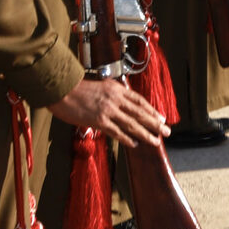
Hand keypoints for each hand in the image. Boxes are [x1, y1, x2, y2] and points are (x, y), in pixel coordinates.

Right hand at [48, 77, 166, 147]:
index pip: (140, 101)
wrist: (62, 89)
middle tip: (167, 131)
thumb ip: (114, 93)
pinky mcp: (98, 120)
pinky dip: (126, 138)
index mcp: (118, 90)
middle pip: (140, 113)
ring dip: (145, 133)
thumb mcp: (102, 85)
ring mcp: (108, 110)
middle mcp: (116, 99)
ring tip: (156, 141)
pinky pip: (116, 131)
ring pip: (132, 124)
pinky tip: (135, 144)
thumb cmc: (79, 88)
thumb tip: (124, 101)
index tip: (161, 118)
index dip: (152, 111)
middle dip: (155, 123)